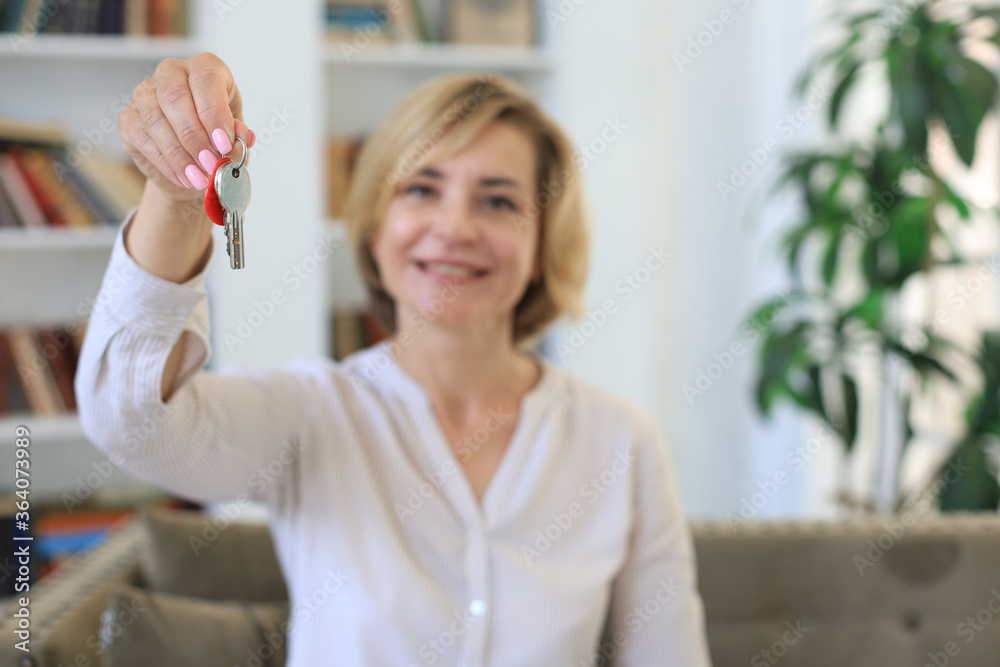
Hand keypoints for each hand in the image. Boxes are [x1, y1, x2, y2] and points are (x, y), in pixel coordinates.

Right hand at [118, 52, 255, 204]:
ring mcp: (145, 92)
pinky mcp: (128, 117)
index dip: (214, 112)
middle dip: (195, 136)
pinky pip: (142, 137)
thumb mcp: (236, 139)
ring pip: (155, 118)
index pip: (205, 79)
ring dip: (179, 153)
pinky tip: (183, 177)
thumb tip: (244, 137)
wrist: (196, 166)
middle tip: (211, 164)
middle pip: (174, 96)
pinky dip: (165, 162)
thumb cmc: (218, 143)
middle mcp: (172, 72)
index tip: (224, 144)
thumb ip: (239, 136)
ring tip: (199, 177)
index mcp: (205, 67)